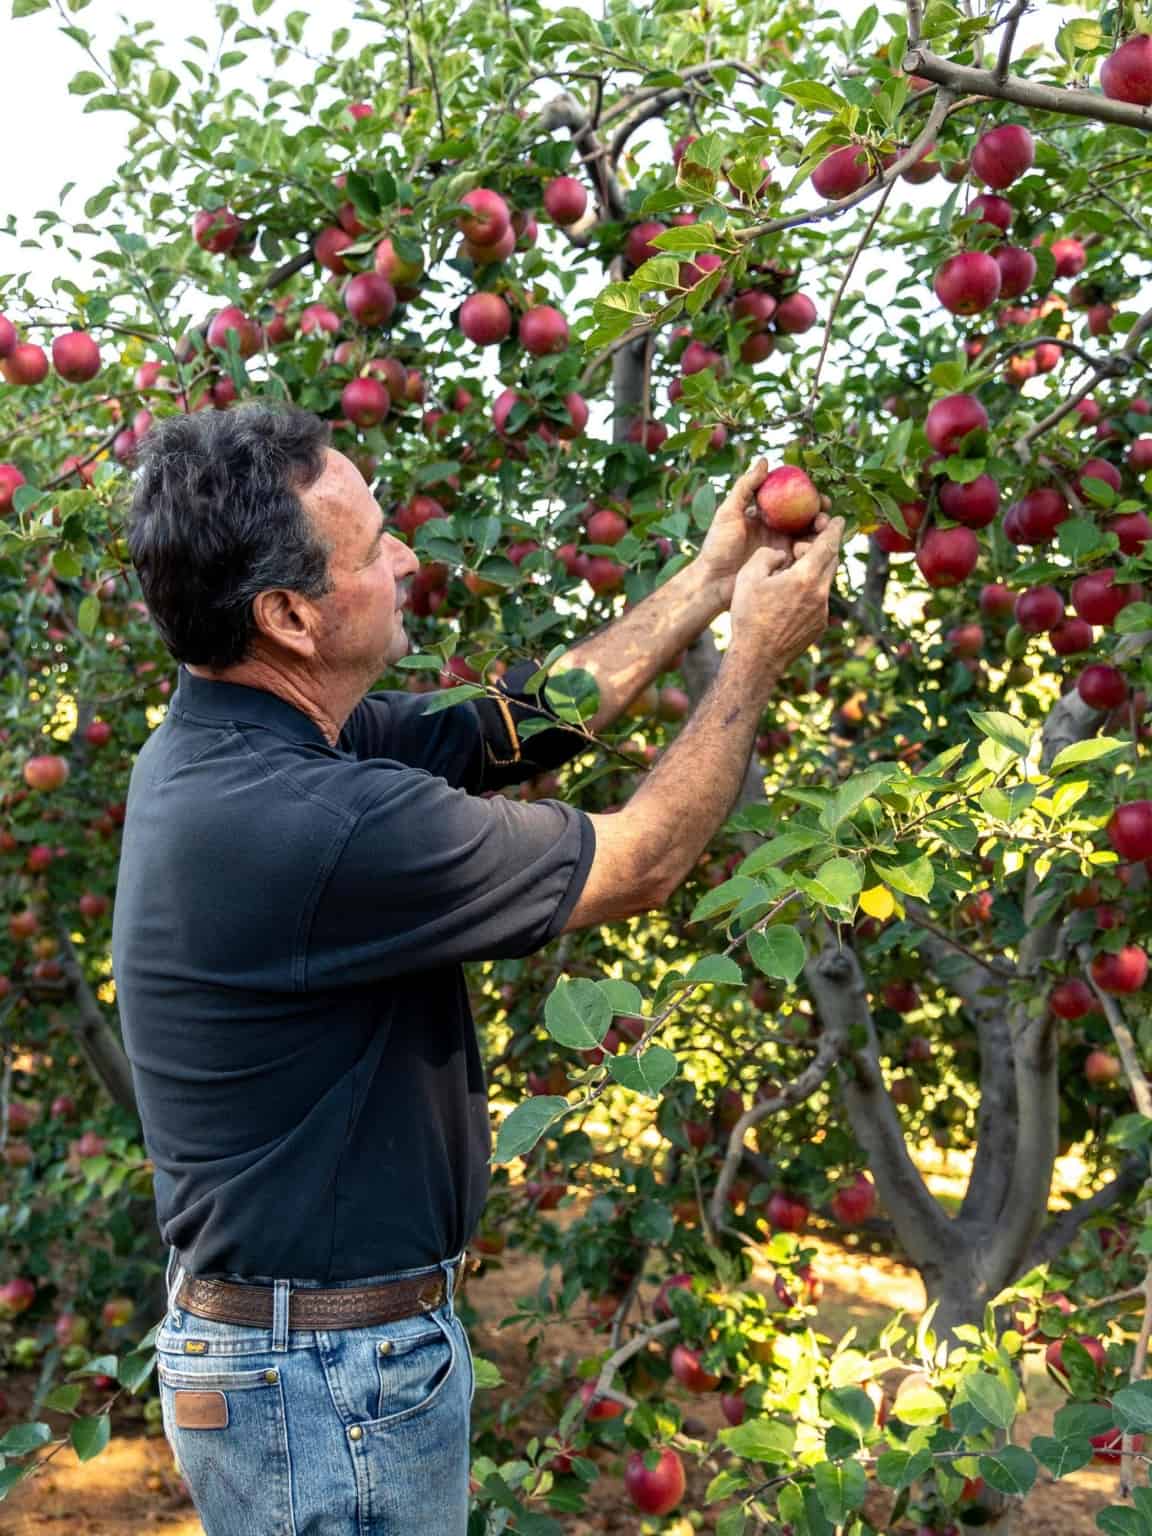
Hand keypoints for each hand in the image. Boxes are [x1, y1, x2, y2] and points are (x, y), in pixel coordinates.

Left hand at [696, 459, 831, 603]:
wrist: (713, 583)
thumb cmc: (717, 546)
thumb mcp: (729, 512)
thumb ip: (746, 486)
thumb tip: (766, 460)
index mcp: (765, 515)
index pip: (792, 501)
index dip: (809, 497)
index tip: (820, 496)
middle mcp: (776, 531)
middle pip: (806, 519)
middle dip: (820, 515)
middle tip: (823, 516)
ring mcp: (781, 550)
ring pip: (809, 537)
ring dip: (820, 533)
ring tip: (820, 531)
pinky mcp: (783, 568)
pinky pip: (804, 557)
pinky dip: (813, 551)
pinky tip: (814, 550)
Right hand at [729, 517, 844, 680]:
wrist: (757, 659)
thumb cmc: (749, 617)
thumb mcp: (748, 577)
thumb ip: (766, 556)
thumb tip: (780, 554)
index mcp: (805, 577)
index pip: (827, 545)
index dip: (834, 529)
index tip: (838, 519)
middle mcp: (820, 594)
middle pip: (831, 561)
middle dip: (824, 548)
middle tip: (808, 544)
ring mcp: (822, 612)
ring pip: (826, 582)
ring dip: (816, 571)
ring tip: (795, 572)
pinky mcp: (819, 626)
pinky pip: (820, 601)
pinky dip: (811, 591)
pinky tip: (791, 598)